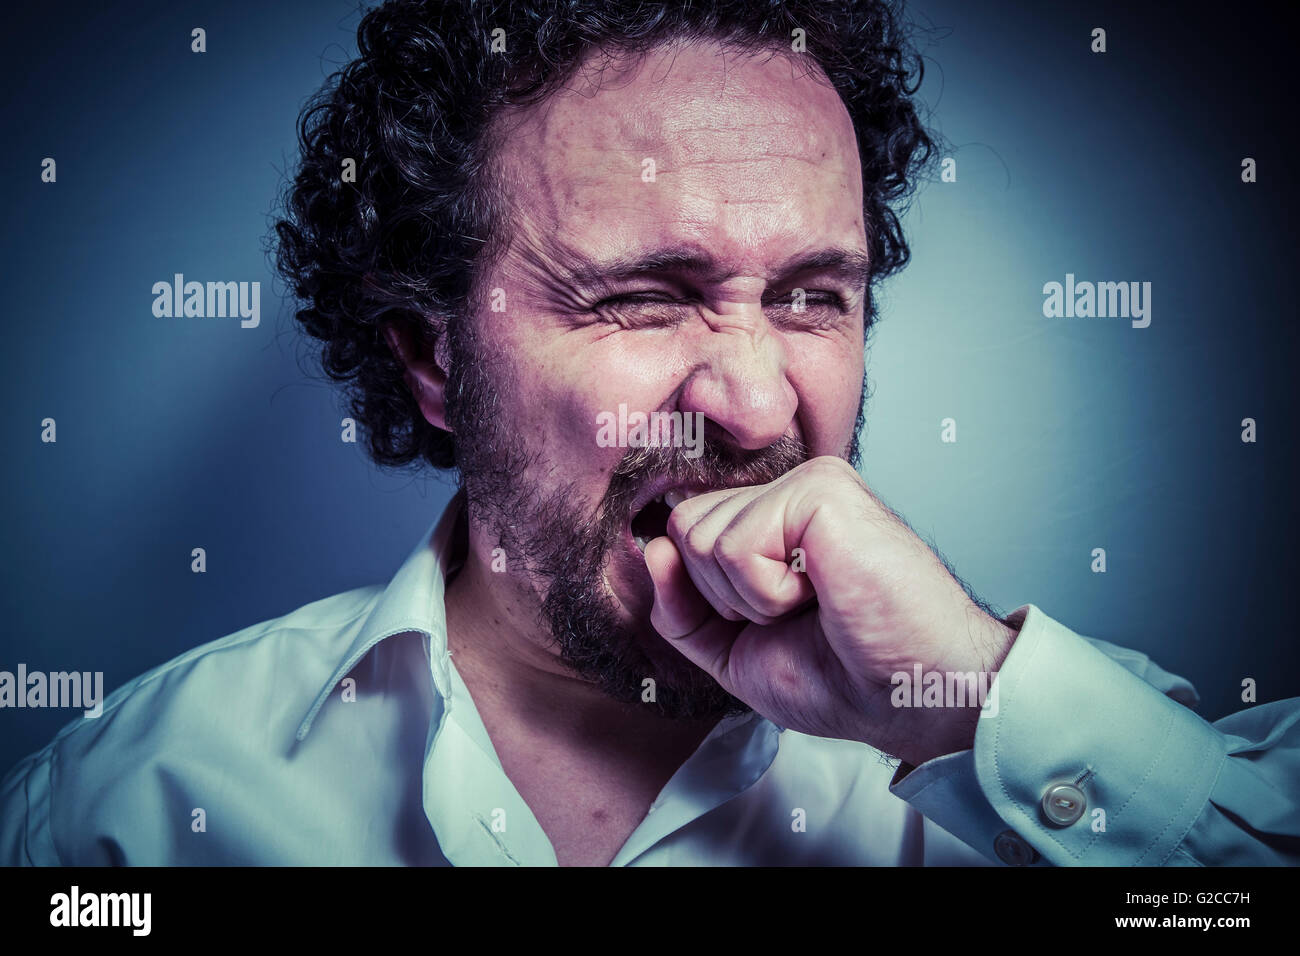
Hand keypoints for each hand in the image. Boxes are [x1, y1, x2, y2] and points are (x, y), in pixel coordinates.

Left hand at [644, 456, 1016, 766]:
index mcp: (775, 521)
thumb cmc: (843, 676)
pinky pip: (734, 545)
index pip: (686, 534)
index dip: (709, 597)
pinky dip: (768, 593)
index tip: (778, 622)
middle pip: (685, 530)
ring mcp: (807, 484)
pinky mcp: (820, 489)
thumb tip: (653, 548)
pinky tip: (823, 592)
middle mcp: (790, 492)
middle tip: (799, 613)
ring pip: (700, 536)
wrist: (910, 695)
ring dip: (750, 599)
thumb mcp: (734, 651)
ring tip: (815, 603)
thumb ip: (682, 607)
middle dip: (725, 597)